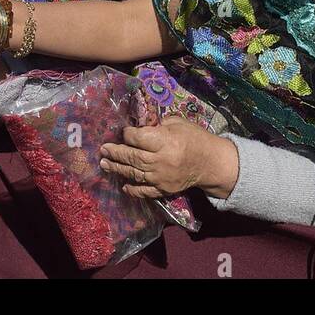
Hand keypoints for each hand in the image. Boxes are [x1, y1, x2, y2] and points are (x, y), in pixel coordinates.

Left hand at [99, 117, 237, 198]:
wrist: (211, 163)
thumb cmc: (194, 138)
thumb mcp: (178, 123)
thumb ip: (157, 124)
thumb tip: (139, 125)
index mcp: (165, 141)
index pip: (138, 138)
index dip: (128, 134)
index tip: (123, 132)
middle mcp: (161, 160)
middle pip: (132, 157)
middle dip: (116, 153)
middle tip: (103, 149)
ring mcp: (161, 177)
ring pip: (134, 174)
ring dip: (118, 169)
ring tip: (105, 164)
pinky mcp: (164, 189)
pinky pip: (145, 191)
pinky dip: (133, 189)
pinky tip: (124, 185)